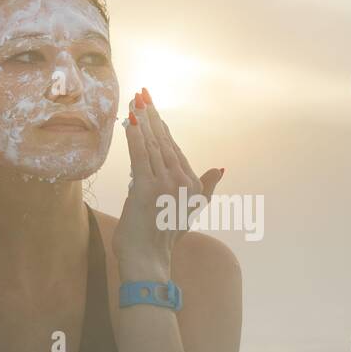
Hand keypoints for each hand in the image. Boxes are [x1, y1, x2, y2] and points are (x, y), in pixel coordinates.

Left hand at [116, 87, 223, 281]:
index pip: (174, 148)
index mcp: (192, 185)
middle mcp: (182, 182)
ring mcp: (165, 184)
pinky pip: (140, 156)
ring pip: (153, 144)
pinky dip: (135, 136)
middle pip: (164, 141)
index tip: (151, 106)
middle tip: (142, 91)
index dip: (162, 125)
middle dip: (152, 114)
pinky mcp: (147, 188)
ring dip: (143, 119)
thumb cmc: (163, 239)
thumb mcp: (191, 213)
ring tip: (136, 99)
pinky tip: (130, 119)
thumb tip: (220, 169)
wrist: (149, 260)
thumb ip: (206, 189)